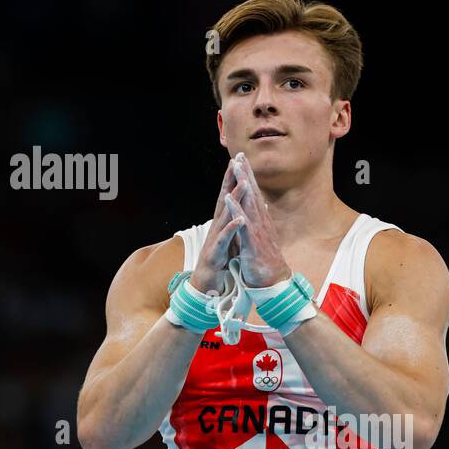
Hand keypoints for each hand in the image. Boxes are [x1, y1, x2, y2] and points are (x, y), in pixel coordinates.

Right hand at [188, 160, 246, 293]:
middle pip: (223, 200)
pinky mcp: (215, 254)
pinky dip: (232, 229)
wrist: (205, 287)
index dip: (233, 179)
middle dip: (229, 180)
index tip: (239, 161)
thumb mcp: (229, 240)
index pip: (228, 198)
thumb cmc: (218, 263)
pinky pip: (224, 240)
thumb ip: (234, 225)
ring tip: (243, 183)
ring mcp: (214, 239)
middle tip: (235, 161)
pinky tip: (240, 219)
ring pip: (225, 216)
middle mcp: (216, 228)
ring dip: (233, 200)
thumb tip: (243, 210)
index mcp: (222, 224)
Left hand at [223, 153, 291, 287]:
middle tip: (240, 154)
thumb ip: (261, 220)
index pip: (254, 193)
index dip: (248, 176)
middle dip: (246, 173)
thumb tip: (263, 206)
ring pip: (248, 203)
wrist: (272, 280)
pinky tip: (228, 198)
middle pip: (252, 193)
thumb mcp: (262, 236)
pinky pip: (242, 223)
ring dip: (242, 185)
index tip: (242, 159)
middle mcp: (260, 221)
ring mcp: (257, 230)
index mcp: (261, 220)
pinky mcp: (252, 242)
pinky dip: (236, 209)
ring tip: (236, 168)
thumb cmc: (265, 259)